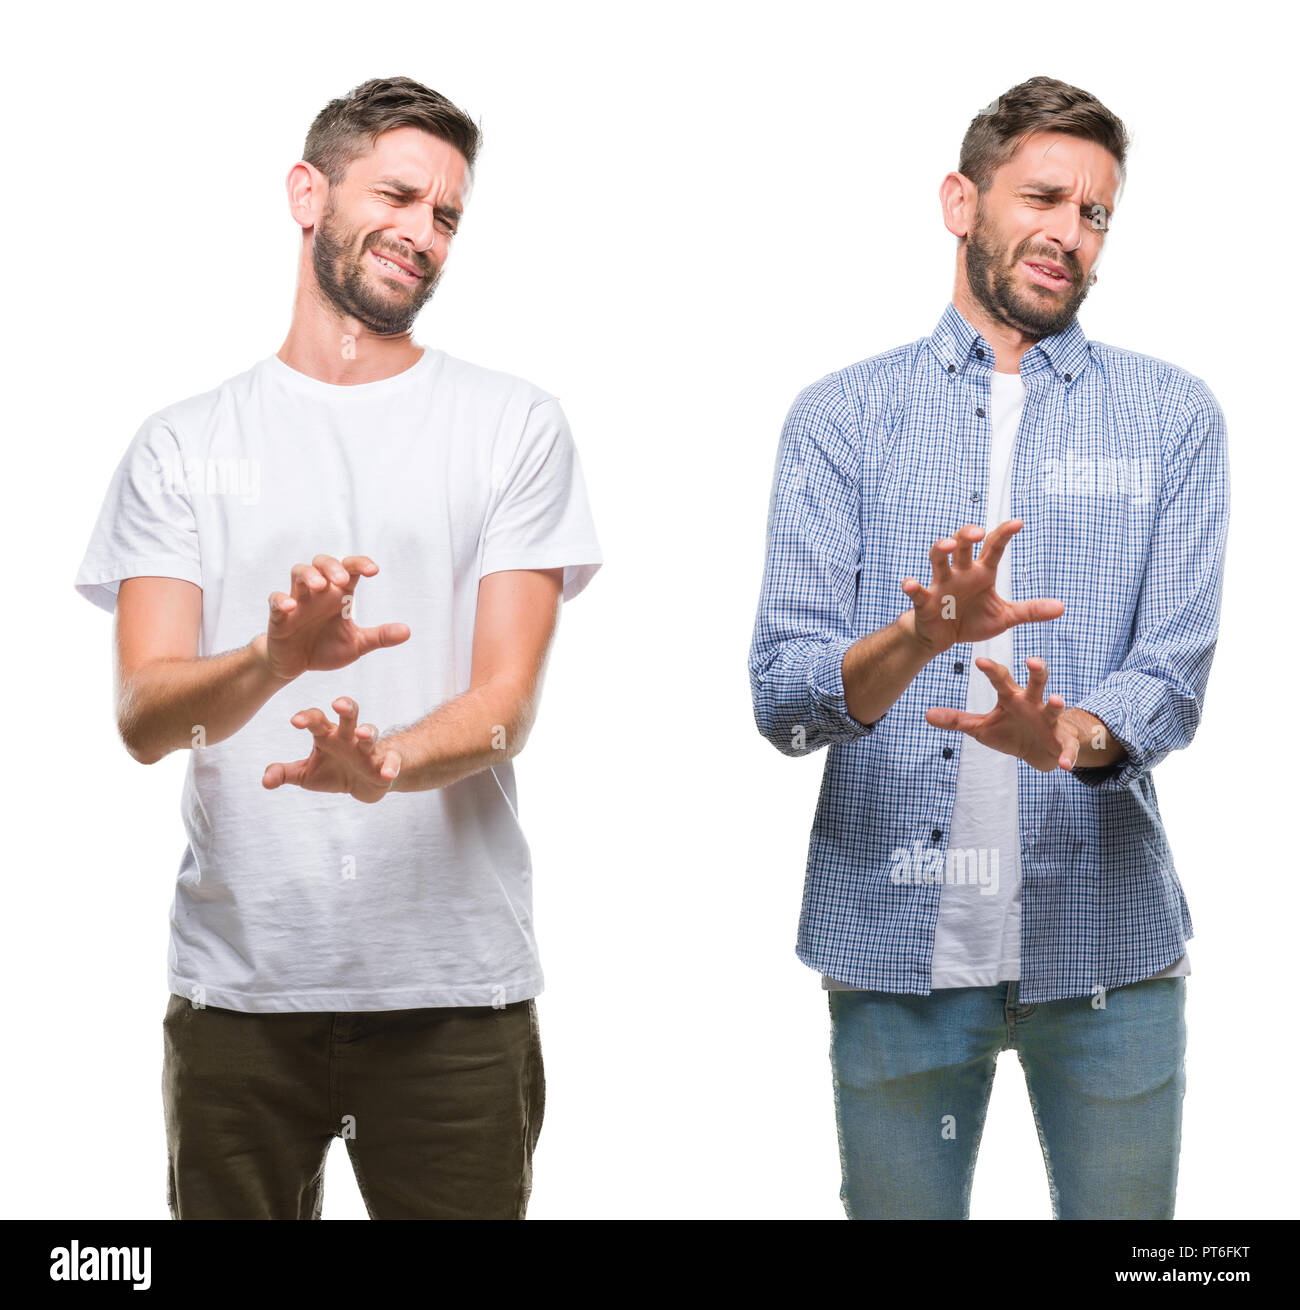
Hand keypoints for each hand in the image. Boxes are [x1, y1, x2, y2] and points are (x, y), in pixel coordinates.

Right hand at [259, 554, 409, 681]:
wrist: (295, 665)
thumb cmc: (326, 648)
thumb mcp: (357, 645)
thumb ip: (380, 636)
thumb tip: (407, 631)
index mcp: (339, 595)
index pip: (350, 569)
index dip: (360, 564)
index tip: (374, 570)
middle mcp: (318, 592)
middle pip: (322, 562)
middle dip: (332, 567)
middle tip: (342, 580)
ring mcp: (297, 600)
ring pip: (298, 572)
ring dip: (309, 575)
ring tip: (319, 587)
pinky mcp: (278, 616)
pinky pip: (275, 600)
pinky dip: (281, 600)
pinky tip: (290, 607)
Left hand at [262, 696, 401, 802]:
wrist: (366, 783)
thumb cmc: (334, 771)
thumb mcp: (306, 775)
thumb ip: (285, 774)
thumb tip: (265, 780)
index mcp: (327, 736)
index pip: (317, 720)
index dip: (307, 718)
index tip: (294, 721)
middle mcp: (348, 737)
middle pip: (349, 715)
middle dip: (345, 707)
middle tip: (338, 704)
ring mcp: (369, 749)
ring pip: (371, 733)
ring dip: (368, 732)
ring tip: (362, 734)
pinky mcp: (385, 763)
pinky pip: (390, 761)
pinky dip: (390, 766)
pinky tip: (387, 773)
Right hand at [901, 521, 1062, 654]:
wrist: (942, 637)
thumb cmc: (972, 620)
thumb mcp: (1004, 618)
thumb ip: (1030, 611)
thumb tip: (1061, 607)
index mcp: (982, 573)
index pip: (994, 548)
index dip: (1004, 534)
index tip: (1018, 523)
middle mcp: (960, 572)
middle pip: (963, 544)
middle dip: (968, 534)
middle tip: (978, 533)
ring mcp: (941, 584)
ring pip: (938, 559)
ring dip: (941, 549)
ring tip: (948, 545)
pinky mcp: (924, 601)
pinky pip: (917, 591)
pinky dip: (911, 586)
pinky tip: (910, 583)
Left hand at [924, 656, 1080, 771]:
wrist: (1043, 750)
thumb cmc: (1011, 731)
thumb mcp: (982, 728)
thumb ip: (957, 720)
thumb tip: (926, 714)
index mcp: (1012, 697)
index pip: (1001, 679)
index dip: (991, 670)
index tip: (978, 661)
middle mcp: (1033, 703)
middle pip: (1035, 682)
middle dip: (1036, 671)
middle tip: (1032, 660)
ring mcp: (1050, 720)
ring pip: (1056, 708)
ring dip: (1057, 703)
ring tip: (1057, 699)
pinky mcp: (1062, 740)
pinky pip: (1066, 747)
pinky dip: (1067, 755)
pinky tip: (1065, 765)